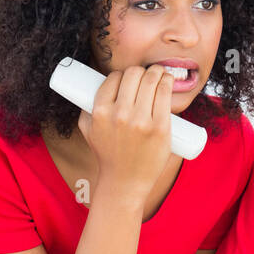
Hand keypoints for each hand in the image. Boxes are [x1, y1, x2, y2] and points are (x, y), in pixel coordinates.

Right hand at [77, 64, 174, 201]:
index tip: (128, 79)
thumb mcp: (88, 130)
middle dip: (140, 71)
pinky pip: (165, 95)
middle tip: (146, 76)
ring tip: (159, 74)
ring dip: (156, 71)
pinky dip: (167, 82)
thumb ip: (86, 108)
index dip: (122, 75)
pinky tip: (168, 79)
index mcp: (100, 112)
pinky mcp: (160, 128)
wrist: (125, 181)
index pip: (113, 78)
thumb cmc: (108, 155)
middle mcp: (120, 114)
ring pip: (151, 80)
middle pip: (133, 75)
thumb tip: (89, 87)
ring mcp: (142, 121)